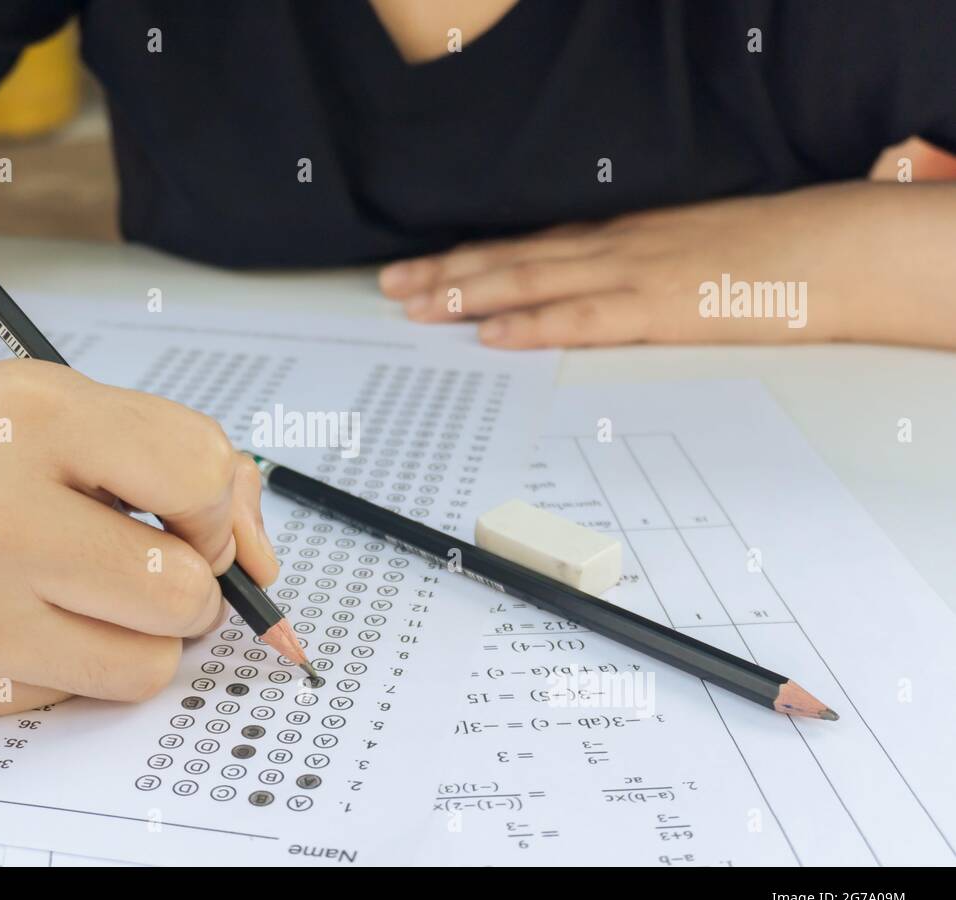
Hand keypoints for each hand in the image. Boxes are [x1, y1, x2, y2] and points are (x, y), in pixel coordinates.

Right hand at [0, 361, 277, 714]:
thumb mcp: (80, 406)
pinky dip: (80, 657)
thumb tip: (264, 571)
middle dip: (185, 581)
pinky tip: (28, 609)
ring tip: (88, 584)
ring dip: (143, 632)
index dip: (210, 503)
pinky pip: (86, 695)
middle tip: (136, 553)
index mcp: (33, 421)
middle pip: (183, 598)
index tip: (178, 506)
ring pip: (149, 668)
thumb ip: (194, 461)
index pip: (198, 481)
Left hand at [379, 182, 955, 349]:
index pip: (528, 250)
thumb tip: (593, 301)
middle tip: (391, 288)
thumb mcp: (687, 258)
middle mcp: (614, 250)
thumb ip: (636, 279)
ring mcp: (633, 276)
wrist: (832, 248)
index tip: (422, 272)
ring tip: (416, 307)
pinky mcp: (660, 309)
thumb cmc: (767, 258)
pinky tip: (491, 334)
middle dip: (447, 276)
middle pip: (513, 260)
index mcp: (621, 241)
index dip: (469, 261)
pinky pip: (585, 318)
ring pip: (534, 281)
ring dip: (469, 295)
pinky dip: (533, 323)